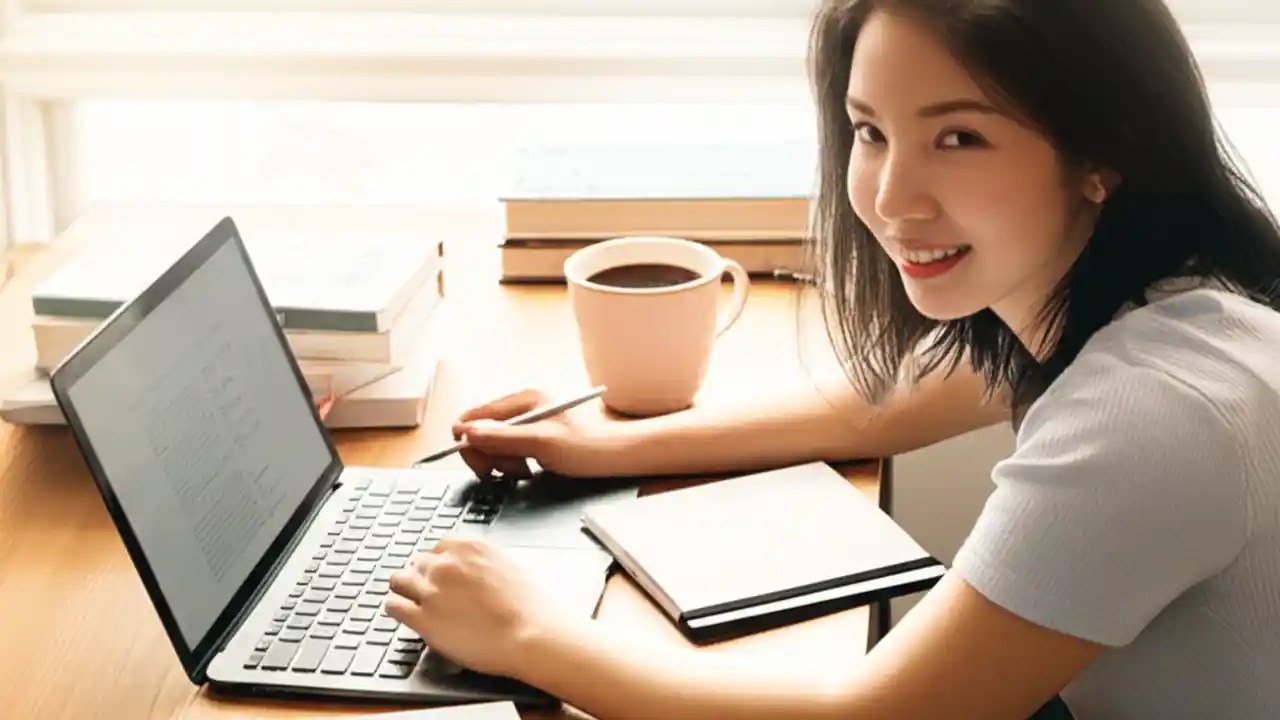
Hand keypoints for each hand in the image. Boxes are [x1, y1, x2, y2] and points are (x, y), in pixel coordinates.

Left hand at [385, 538, 571, 679]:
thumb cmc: (530, 608)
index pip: (439, 548)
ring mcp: (431, 590)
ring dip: (404, 589)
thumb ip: (485, 565)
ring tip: (409, 599)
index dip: (438, 563)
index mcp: (469, 548)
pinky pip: (393, 606)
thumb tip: (475, 573)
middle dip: (422, 576)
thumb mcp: (510, 568)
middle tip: (428, 591)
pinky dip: (396, 608)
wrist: (531, 635)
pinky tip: (403, 613)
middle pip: (418, 563)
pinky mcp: (422, 618)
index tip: (440, 574)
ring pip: (399, 580)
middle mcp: (446, 564)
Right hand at [453, 387, 638, 478]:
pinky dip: (515, 463)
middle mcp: (527, 404)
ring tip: (526, 471)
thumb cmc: (592, 446)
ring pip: (497, 442)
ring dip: (503, 462)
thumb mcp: (542, 444)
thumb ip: (501, 438)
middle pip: (483, 430)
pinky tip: (531, 470)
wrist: (626, 453)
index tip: (483, 467)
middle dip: (489, 455)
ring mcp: (534, 419)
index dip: (469, 443)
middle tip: (510, 472)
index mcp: (525, 398)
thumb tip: (465, 433)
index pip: (475, 416)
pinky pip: (513, 448)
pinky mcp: (541, 434)